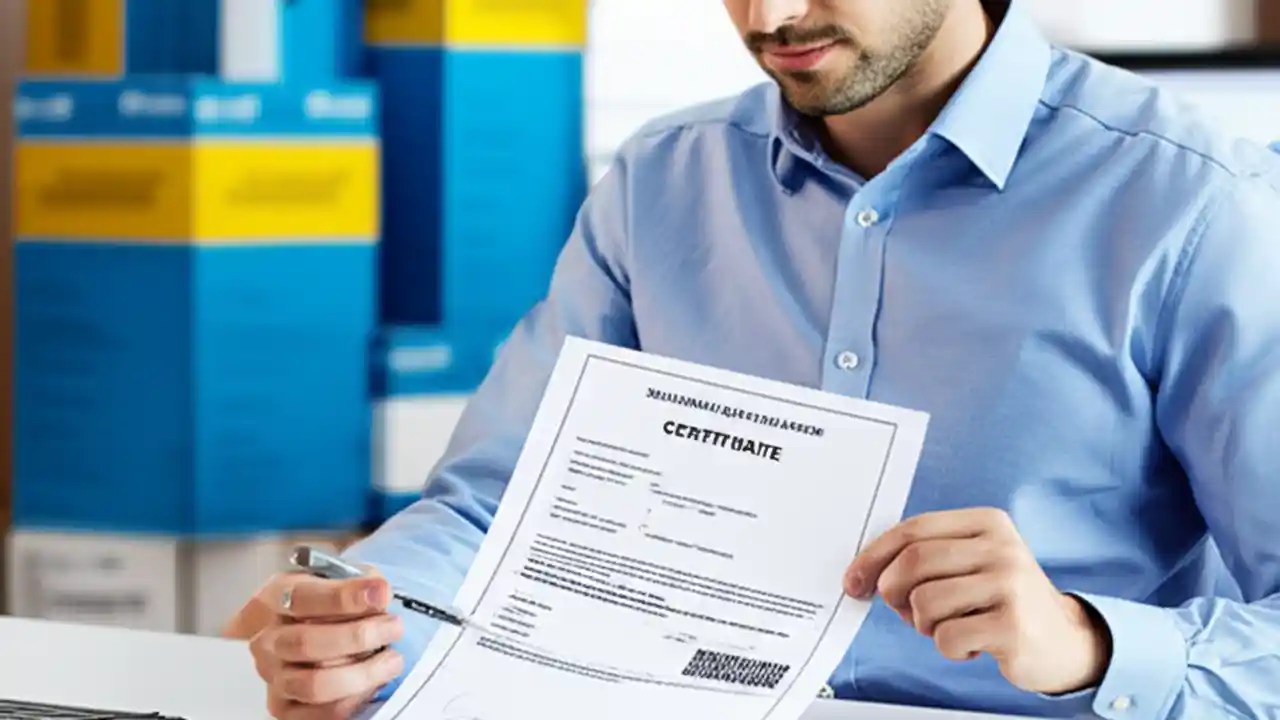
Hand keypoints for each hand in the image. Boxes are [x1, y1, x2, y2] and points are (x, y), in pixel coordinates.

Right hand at [223, 571, 405, 719]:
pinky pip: (319, 714)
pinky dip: (353, 701)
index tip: (381, 594)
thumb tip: (381, 595)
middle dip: (358, 636)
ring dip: (361, 674)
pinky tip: (374, 685)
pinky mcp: (283, 707)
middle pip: (306, 643)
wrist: (308, 628)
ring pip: (313, 684)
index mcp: (276, 597)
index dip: (344, 597)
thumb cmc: (330, 601)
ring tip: (392, 660)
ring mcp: (273, 676)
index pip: (303, 597)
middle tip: (394, 627)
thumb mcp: (341, 578)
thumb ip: (359, 583)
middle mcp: (267, 639)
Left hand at [843, 508, 1111, 695]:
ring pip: (925, 602)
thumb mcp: (972, 563)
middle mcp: (1001, 547)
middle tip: (905, 611)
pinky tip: (975, 643)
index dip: (874, 556)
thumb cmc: (1004, 600)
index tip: (854, 581)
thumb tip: (864, 571)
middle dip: (893, 592)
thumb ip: (926, 556)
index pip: (913, 529)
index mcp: (987, 523)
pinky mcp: (1012, 625)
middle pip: (914, 562)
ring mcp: (1010, 585)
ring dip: (924, 624)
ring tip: (950, 626)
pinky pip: (947, 637)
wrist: (1065, 640)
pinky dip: (949, 648)